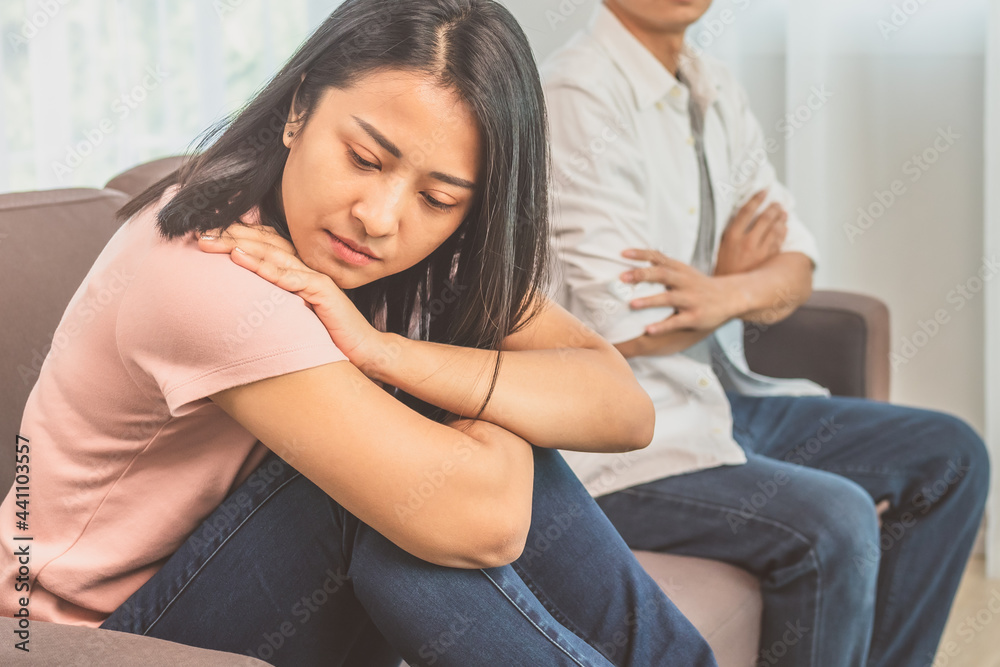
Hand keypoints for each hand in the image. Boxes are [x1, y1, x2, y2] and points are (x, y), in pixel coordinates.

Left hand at [197, 222, 392, 372]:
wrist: (363, 349)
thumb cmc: (327, 336)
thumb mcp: (292, 315)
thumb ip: (272, 302)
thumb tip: (238, 304)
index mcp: (298, 269)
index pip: (263, 243)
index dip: (235, 235)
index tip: (204, 235)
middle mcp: (305, 267)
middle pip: (264, 243)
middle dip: (231, 235)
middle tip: (199, 234)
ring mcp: (314, 276)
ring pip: (273, 254)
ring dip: (241, 246)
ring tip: (214, 242)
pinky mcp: (323, 290)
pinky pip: (290, 276)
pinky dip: (265, 267)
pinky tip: (242, 259)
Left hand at [621, 249, 740, 335]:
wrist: (730, 297)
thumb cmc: (699, 285)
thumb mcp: (684, 270)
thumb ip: (663, 264)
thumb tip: (636, 258)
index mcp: (679, 269)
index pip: (658, 257)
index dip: (641, 254)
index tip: (622, 253)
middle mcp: (684, 281)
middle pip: (662, 274)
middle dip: (642, 275)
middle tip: (622, 277)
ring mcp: (690, 299)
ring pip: (668, 298)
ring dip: (650, 301)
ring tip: (632, 304)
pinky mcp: (695, 316)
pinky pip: (677, 321)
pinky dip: (662, 326)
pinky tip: (648, 329)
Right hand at [714, 190, 787, 276]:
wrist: (726, 290)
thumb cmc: (720, 267)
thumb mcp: (718, 247)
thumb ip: (729, 231)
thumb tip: (740, 215)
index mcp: (732, 236)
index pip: (746, 211)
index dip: (757, 199)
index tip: (764, 191)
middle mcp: (747, 243)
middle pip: (765, 219)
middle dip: (773, 208)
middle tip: (777, 203)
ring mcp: (759, 252)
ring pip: (775, 230)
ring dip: (781, 219)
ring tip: (783, 213)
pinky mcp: (767, 261)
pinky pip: (778, 243)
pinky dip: (782, 233)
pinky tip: (784, 228)